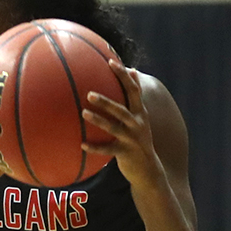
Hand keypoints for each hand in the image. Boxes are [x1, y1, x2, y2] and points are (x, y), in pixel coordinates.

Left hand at [80, 60, 163, 186]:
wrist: (148, 168)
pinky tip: (82, 144)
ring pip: (114, 127)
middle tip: (89, 94)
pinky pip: (108, 149)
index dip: (123, 75)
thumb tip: (132, 70)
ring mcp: (131, 138)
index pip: (133, 90)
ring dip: (98, 120)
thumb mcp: (140, 117)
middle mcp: (137, 123)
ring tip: (83, 113)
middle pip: (122, 109)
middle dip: (106, 101)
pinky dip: (95, 147)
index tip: (111, 61)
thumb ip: (134, 97)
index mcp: (140, 112)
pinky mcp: (125, 153)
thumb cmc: (138, 138)